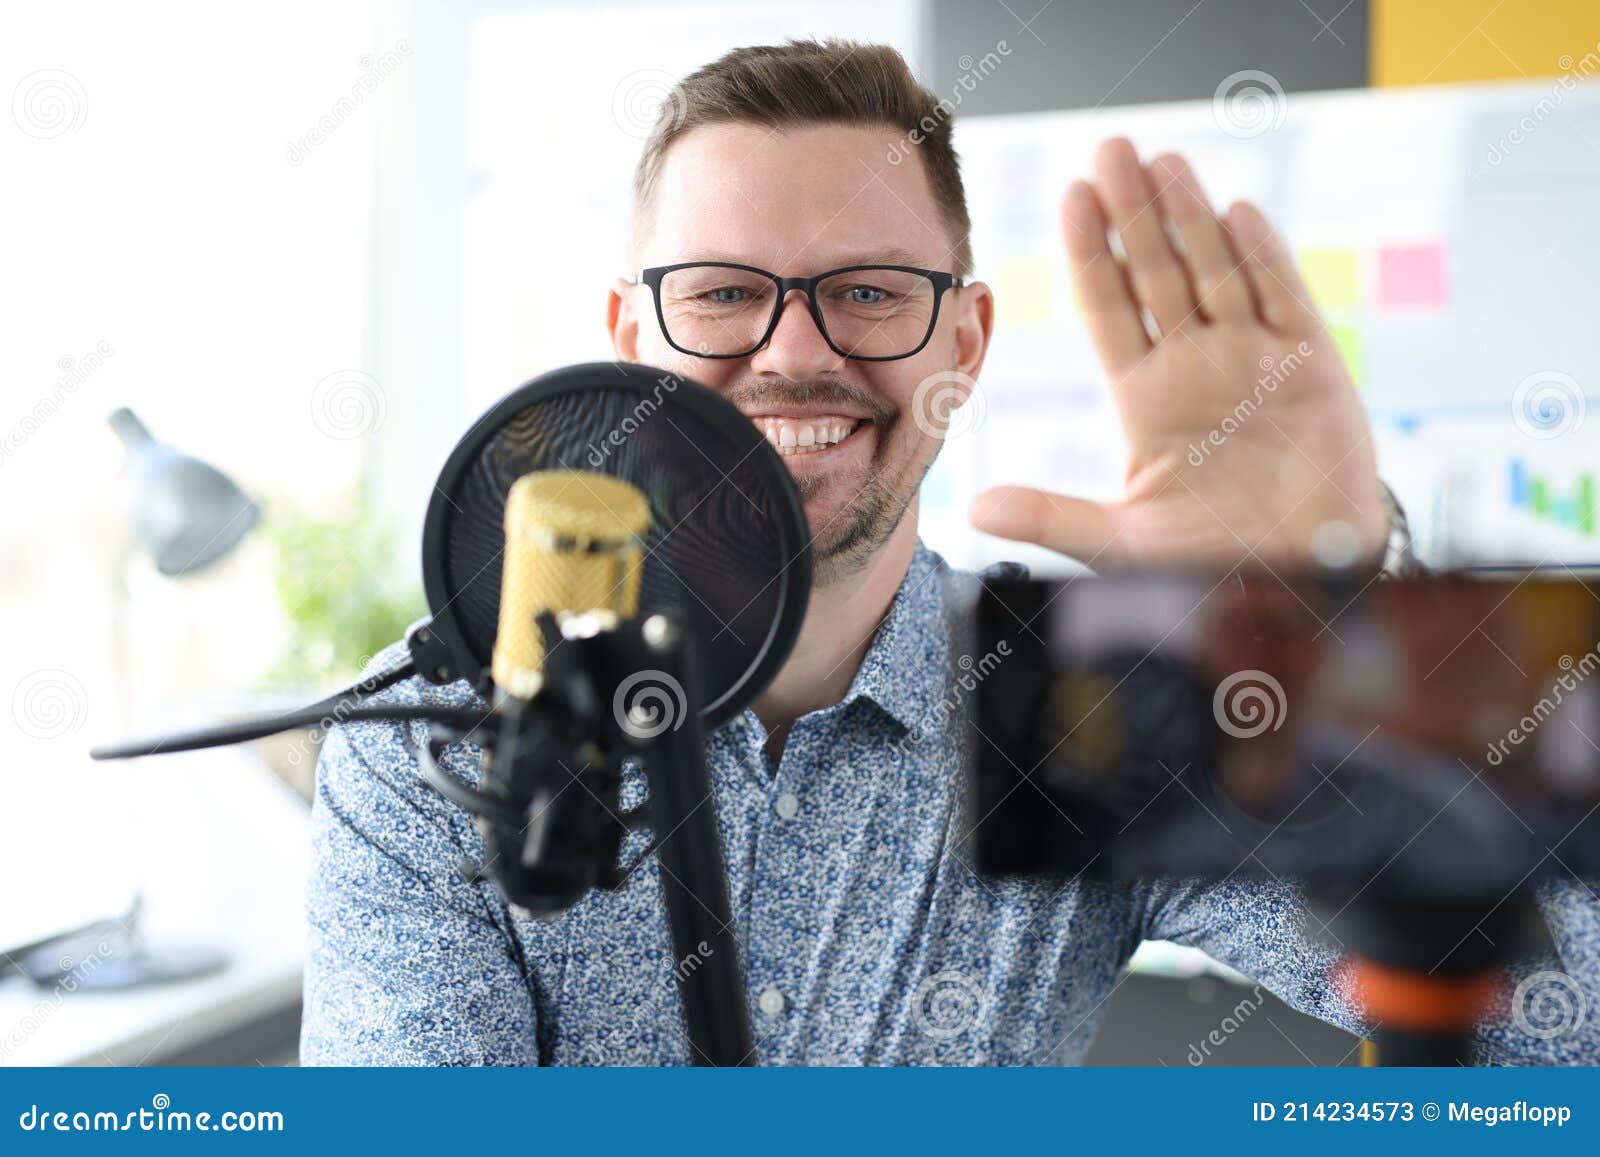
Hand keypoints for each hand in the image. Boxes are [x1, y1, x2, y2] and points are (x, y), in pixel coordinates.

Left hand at [969, 138, 1386, 568]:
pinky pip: (1284, 299)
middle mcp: (1197, 367)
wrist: (1300, 582)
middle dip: (1135, 212)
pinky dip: (1262, 257)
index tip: (1071, 196)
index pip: (1110, 309)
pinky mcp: (1312, 367)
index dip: (1093, 253)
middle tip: (1111, 149)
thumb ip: (1052, 518)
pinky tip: (1236, 211)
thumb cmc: (1211, 564)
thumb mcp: (1121, 544)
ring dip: (1191, 217)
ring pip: (1216, 272)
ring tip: (1163, 160)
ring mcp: (1254, 360)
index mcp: (1146, 399)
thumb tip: (973, 508)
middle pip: (1158, 273)